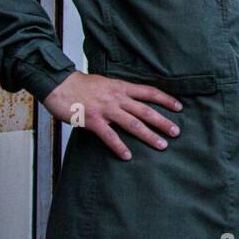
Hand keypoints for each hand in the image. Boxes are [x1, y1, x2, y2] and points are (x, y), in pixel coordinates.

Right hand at [42, 71, 180, 160]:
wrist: (58, 84)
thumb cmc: (81, 85)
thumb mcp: (106, 83)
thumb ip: (120, 91)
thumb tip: (133, 100)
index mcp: (121, 87)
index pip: (149, 92)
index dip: (165, 100)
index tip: (179, 107)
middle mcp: (117, 98)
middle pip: (145, 110)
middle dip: (163, 122)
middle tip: (177, 132)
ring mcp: (105, 109)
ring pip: (132, 124)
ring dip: (149, 135)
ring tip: (162, 145)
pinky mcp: (92, 120)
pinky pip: (109, 136)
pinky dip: (119, 146)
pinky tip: (128, 156)